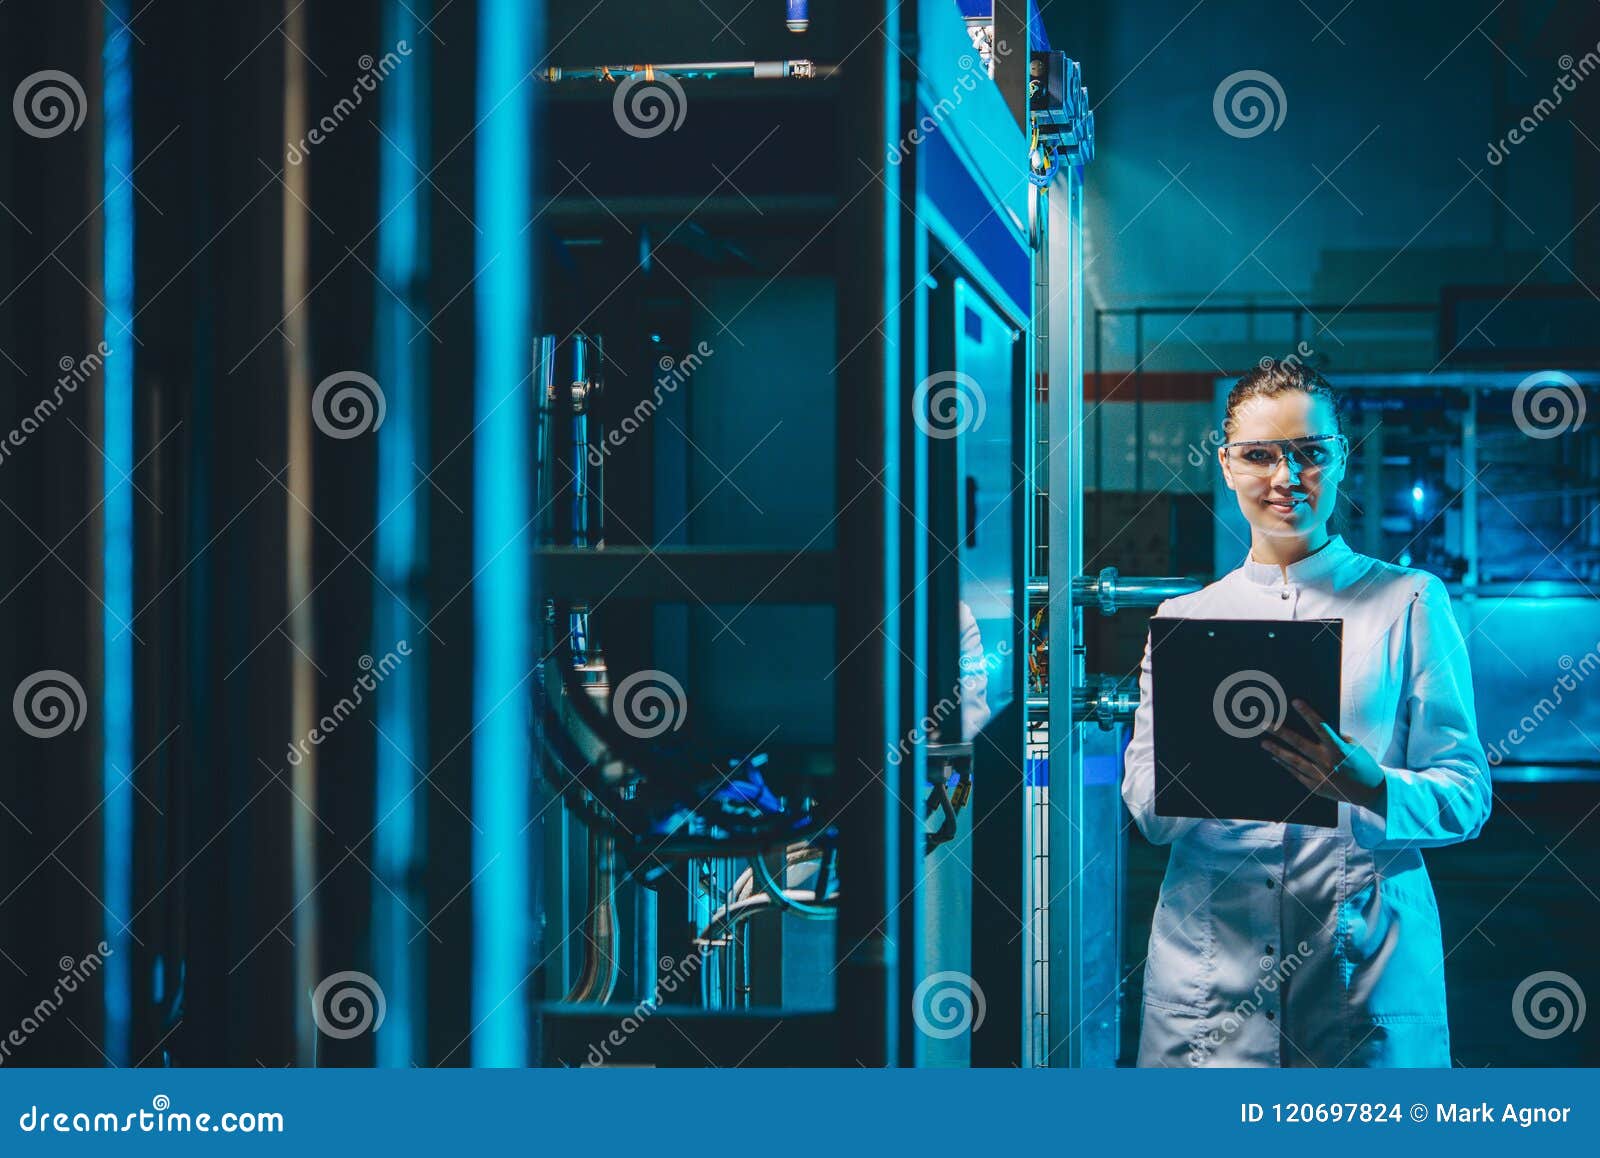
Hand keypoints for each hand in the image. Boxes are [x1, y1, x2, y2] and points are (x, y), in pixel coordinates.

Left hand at [1260, 698, 1387, 810]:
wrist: (1370, 792)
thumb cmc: (1361, 764)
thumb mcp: (1353, 746)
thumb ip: (1335, 737)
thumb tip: (1315, 727)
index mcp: (1339, 749)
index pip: (1320, 727)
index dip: (1308, 713)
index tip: (1295, 702)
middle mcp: (1327, 762)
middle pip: (1299, 743)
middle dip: (1280, 732)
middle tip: (1264, 724)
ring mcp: (1320, 776)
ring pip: (1293, 760)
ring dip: (1276, 750)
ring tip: (1263, 742)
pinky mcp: (1315, 788)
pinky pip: (1296, 773)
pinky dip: (1284, 764)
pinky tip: (1275, 757)